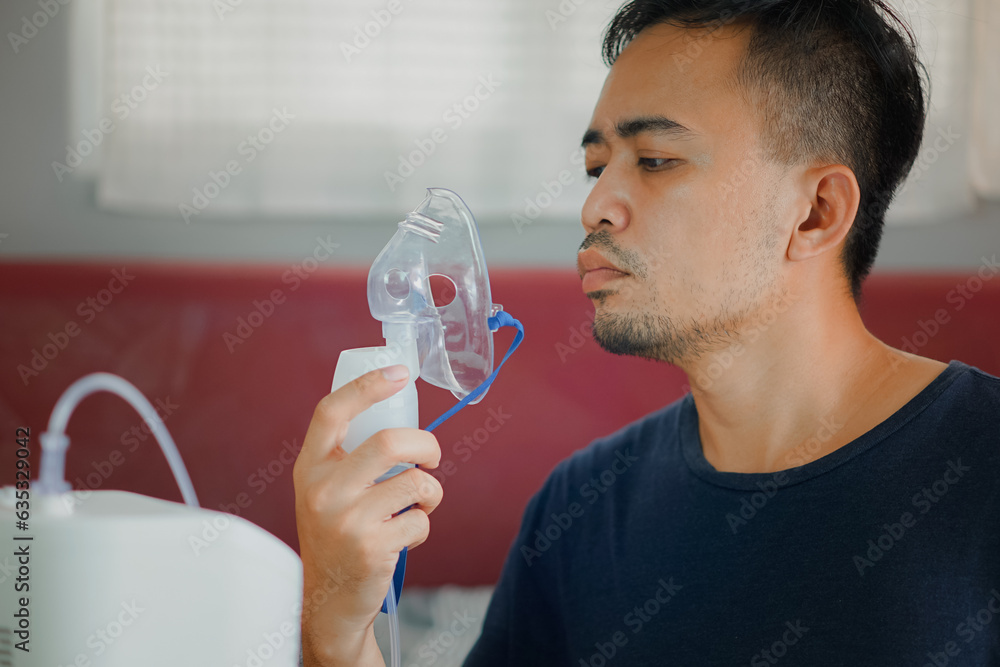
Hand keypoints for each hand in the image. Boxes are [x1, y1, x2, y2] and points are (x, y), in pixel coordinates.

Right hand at [294, 365, 443, 665]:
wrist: (328, 600)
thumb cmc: (337, 534)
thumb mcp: (325, 490)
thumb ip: (348, 457)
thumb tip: (400, 414)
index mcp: (310, 468)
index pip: (331, 412)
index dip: (367, 386)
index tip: (400, 372)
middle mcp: (323, 491)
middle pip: (390, 442)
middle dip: (426, 445)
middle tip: (431, 457)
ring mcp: (346, 520)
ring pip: (416, 483)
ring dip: (430, 493)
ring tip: (419, 504)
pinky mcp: (371, 548)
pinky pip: (420, 520)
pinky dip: (423, 525)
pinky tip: (404, 536)